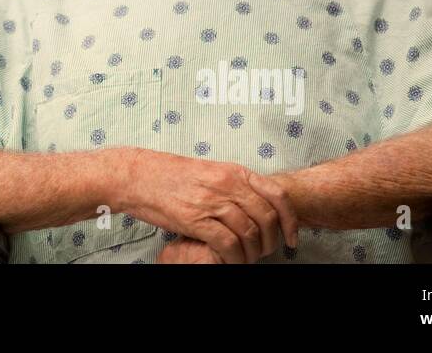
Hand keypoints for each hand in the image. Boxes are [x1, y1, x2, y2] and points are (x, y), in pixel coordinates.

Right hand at [122, 149, 297, 263]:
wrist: (138, 176)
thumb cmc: (171, 175)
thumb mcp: (210, 171)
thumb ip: (234, 184)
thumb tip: (257, 203)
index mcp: (233, 171)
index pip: (276, 195)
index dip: (290, 220)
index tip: (292, 238)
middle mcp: (227, 184)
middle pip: (266, 217)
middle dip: (272, 241)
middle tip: (265, 253)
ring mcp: (211, 201)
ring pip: (249, 233)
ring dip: (253, 253)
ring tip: (247, 259)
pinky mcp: (196, 219)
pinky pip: (228, 244)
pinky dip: (235, 258)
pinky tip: (232, 261)